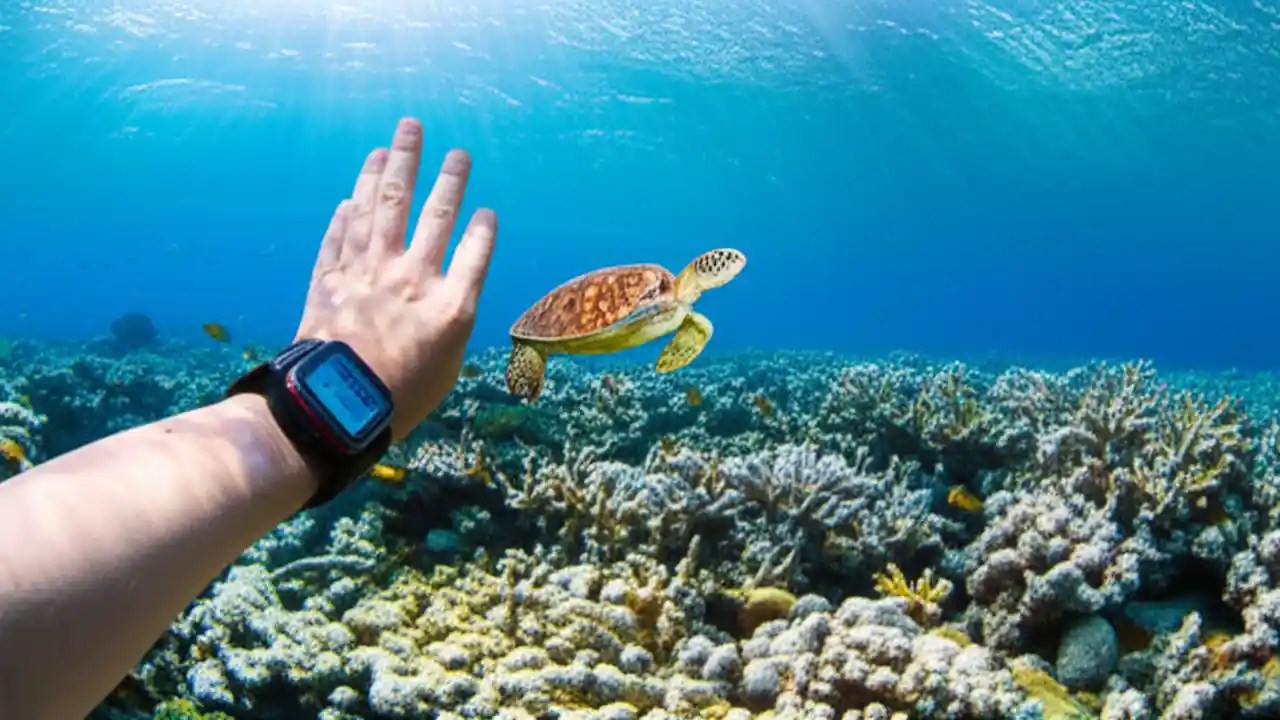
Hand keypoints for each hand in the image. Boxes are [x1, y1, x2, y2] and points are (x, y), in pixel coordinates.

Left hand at [294, 117, 496, 439]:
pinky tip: (352, 197)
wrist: (336, 406)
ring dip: (393, 170)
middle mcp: (411, 278)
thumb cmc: (401, 398)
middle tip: (456, 151)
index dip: (483, 228)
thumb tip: (448, 296)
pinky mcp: (331, 278)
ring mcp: (368, 272)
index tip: (485, 211)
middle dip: (447, 177)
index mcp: (449, 304)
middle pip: (433, 214)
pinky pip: (341, 236)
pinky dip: (347, 214)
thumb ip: (451, 322)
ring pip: (383, 207)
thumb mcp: (448, 366)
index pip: (475, 250)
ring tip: (397, 142)